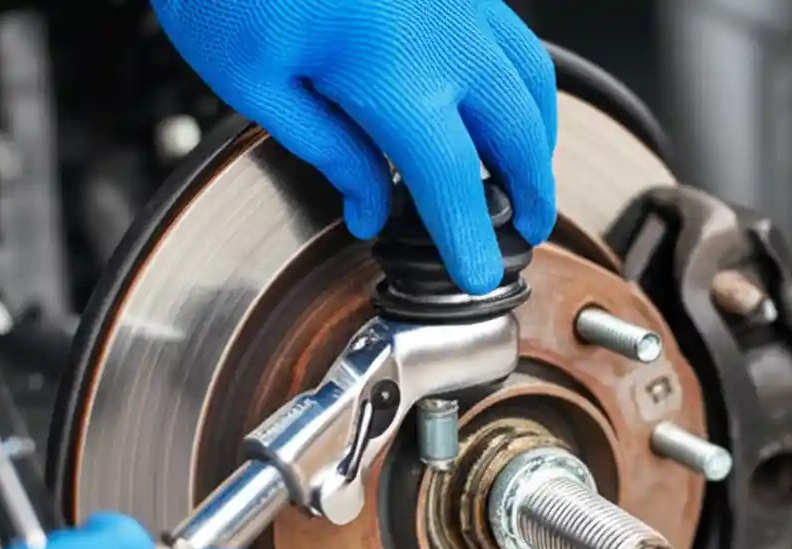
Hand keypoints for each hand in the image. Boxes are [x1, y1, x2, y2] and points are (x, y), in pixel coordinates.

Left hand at [154, 0, 557, 294]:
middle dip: (532, 191)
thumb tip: (370, 205)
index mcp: (393, 73)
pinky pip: (512, 32)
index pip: (453, 181)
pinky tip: (501, 97)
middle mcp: (445, 32)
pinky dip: (522, 80)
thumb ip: (327, 149)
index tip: (479, 274)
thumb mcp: (254, 80)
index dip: (470, 236)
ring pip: (530, 76)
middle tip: (527, 229)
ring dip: (537, 134)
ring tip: (526, 172)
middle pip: (517, 131)